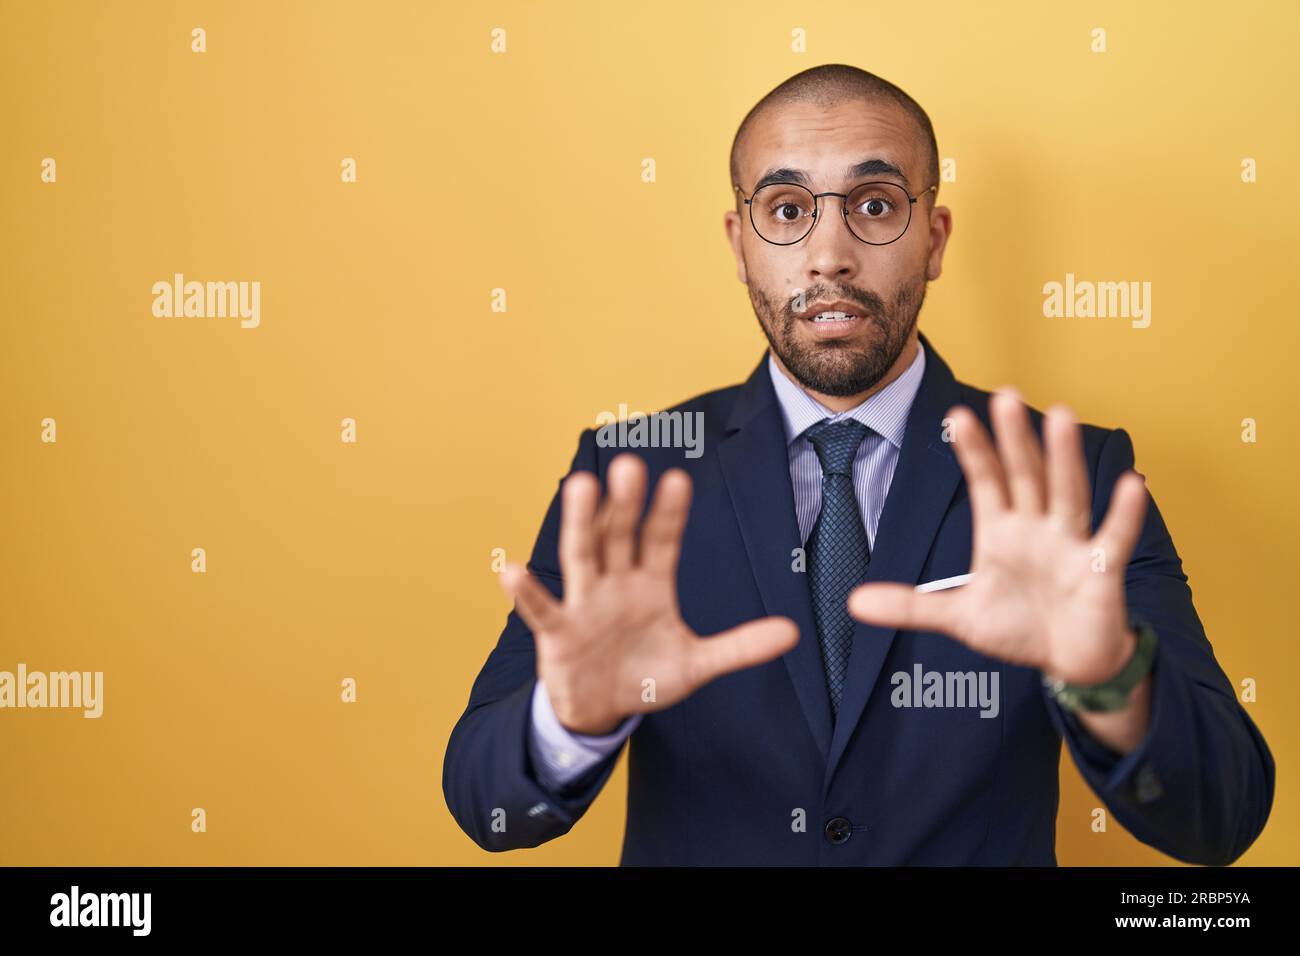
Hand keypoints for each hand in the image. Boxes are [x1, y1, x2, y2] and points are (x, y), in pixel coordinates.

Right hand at [501, 452, 798, 734]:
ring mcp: (584, 603)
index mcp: (651, 583)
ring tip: (580, 485)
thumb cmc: (646, 676)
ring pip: (582, 556)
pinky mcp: (557, 633)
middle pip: (620, 536)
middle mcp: (616, 582)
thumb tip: (792, 632)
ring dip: (581, 523)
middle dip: (625, 503)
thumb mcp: (697, 665)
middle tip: (630, 463)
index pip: (662, 541)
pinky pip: (541, 610)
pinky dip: (526, 592)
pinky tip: (512, 571)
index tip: (678, 479)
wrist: (601, 710)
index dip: (669, 513)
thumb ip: (740, 647)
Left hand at [847, 387, 1148, 685]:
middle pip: (1025, 475)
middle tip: (1006, 394)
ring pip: (1067, 493)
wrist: (1067, 662)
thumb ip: (910, 606)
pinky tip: (1133, 482)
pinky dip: (1124, 513)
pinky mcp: (1102, 570)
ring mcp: (1071, 544)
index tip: (957, 413)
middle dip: (1015, 439)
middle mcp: (1037, 528)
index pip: (986, 482)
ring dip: (1064, 458)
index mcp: (1002, 531)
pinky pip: (1115, 537)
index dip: (974, 451)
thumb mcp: (959, 617)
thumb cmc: (1019, 628)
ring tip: (1062, 415)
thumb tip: (853, 603)